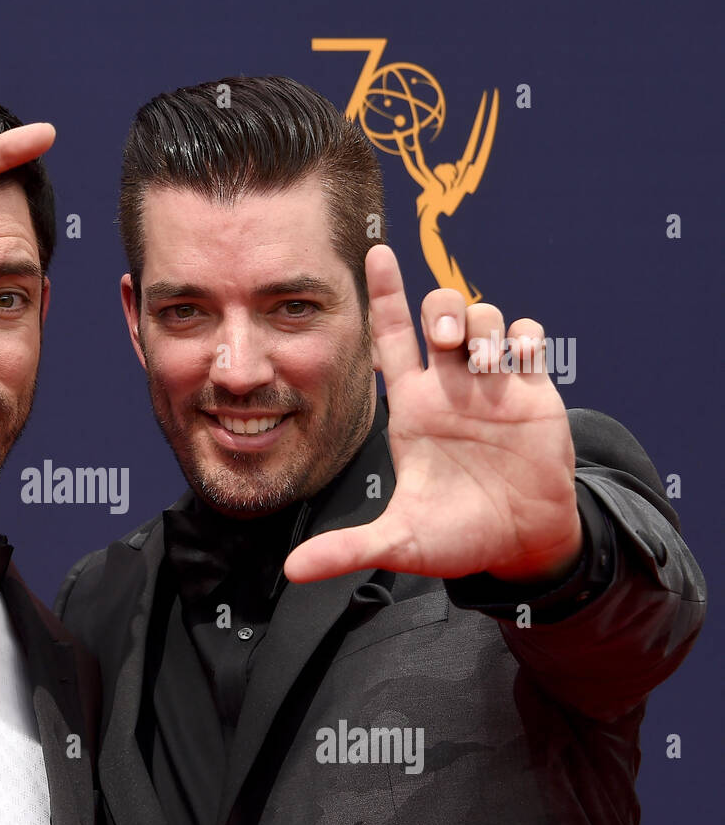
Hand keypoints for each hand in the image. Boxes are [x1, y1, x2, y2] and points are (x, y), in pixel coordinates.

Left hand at [284, 244, 581, 585]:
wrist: (518, 544)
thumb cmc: (456, 538)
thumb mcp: (401, 542)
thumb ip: (348, 548)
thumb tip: (291, 572)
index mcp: (411, 408)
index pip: (392, 337)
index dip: (386, 294)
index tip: (376, 252)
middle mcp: (449, 387)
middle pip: (441, 314)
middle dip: (443, 308)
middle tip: (448, 338)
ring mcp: (491, 386)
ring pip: (485, 318)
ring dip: (485, 326)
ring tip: (488, 365)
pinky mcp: (533, 392)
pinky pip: (528, 338)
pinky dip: (523, 340)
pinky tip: (517, 367)